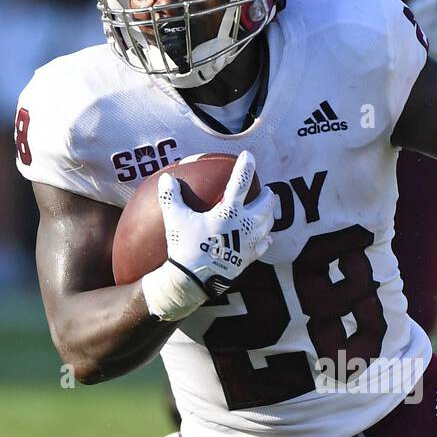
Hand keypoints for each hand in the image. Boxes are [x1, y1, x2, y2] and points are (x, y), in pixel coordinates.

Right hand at [141, 151, 274, 320]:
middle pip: (264, 205)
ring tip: (268, 210)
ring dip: (269, 215)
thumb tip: (167, 178)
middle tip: (267, 190)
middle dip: (267, 195)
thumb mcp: (175, 219)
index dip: (246, 167)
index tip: (249, 156)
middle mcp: (244, 226)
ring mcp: (248, 243)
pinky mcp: (248, 259)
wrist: (194, 281)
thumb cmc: (185, 248)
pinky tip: (266, 239)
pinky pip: (262, 247)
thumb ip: (171, 197)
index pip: (241, 183)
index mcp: (229, 212)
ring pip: (267, 225)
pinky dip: (265, 240)